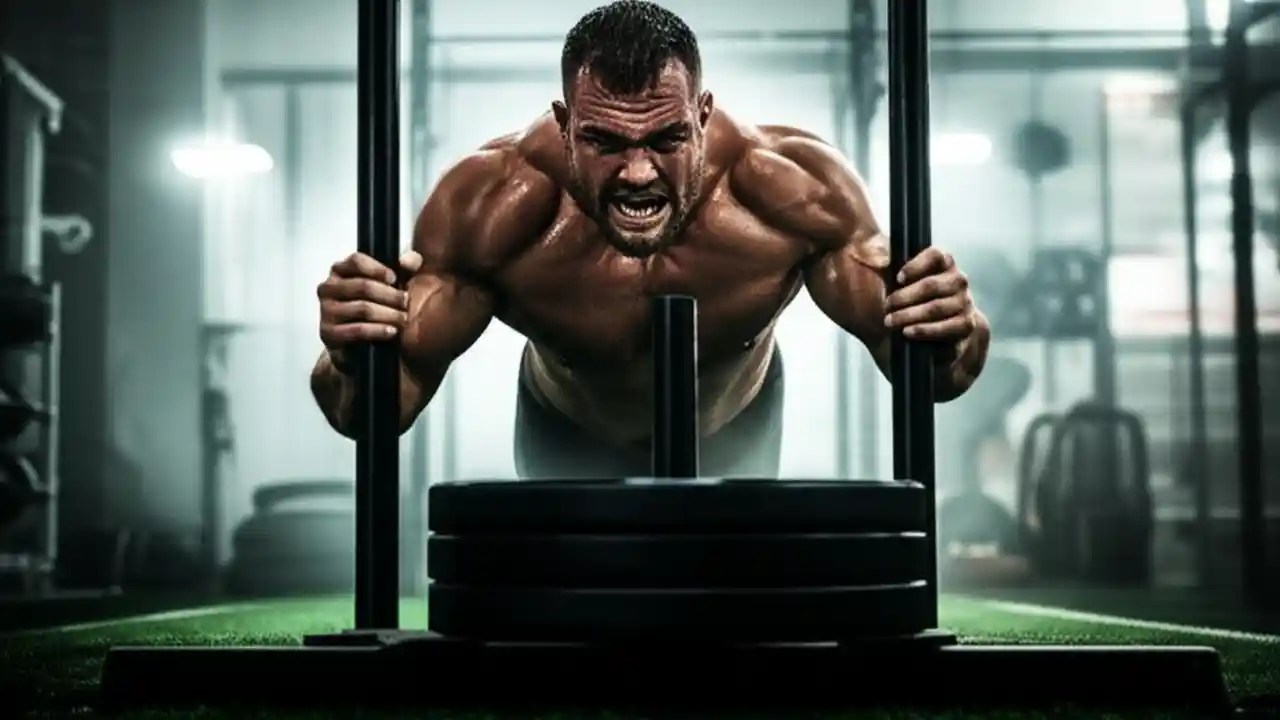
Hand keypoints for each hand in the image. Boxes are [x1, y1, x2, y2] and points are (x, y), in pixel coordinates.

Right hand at [317, 249, 423, 373]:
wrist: (360, 346)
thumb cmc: (376, 308)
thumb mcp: (392, 285)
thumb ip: (405, 268)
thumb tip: (407, 262)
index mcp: (340, 270)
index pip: (356, 261)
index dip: (377, 268)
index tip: (394, 278)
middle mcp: (328, 288)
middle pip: (363, 286)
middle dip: (390, 295)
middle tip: (406, 303)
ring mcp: (326, 310)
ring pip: (362, 308)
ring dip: (388, 314)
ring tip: (403, 319)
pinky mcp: (328, 333)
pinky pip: (357, 330)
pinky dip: (378, 331)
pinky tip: (392, 332)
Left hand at [883, 247, 976, 350]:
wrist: (923, 331)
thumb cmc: (906, 300)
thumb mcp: (893, 279)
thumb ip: (880, 263)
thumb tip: (855, 245)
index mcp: (943, 263)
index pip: (935, 256)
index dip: (915, 266)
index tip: (897, 278)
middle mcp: (957, 280)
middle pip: (931, 285)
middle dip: (904, 297)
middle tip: (885, 306)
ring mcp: (964, 302)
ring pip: (936, 307)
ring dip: (910, 315)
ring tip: (889, 321)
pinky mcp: (966, 325)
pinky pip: (949, 327)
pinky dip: (926, 330)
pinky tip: (908, 332)